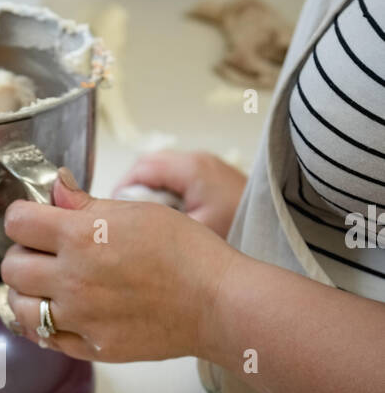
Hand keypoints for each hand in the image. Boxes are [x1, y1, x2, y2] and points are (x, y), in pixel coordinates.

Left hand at [0, 170, 239, 362]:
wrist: (216, 302)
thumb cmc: (186, 252)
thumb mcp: (136, 211)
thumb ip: (86, 204)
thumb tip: (56, 190)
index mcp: (81, 236)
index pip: (18, 222)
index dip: (24, 217)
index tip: (35, 221)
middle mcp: (73, 278)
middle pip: (12, 267)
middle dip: (23, 255)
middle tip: (42, 255)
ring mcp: (79, 317)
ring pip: (21, 307)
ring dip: (27, 294)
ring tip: (47, 287)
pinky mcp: (91, 347)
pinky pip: (45, 338)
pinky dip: (44, 325)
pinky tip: (58, 314)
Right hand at [114, 150, 246, 237]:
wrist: (279, 228)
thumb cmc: (241, 229)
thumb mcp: (193, 232)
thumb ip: (157, 223)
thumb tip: (126, 221)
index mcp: (191, 169)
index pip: (139, 169)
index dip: (121, 192)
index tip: (114, 215)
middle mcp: (197, 160)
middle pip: (146, 166)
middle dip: (131, 193)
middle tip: (126, 220)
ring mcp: (204, 165)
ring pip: (159, 172)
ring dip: (148, 194)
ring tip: (147, 222)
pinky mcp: (210, 175)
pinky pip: (175, 179)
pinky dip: (164, 195)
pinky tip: (168, 219)